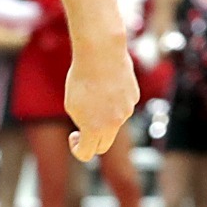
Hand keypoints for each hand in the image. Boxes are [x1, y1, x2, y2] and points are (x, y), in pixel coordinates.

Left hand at [64, 37, 139, 160]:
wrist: (101, 53)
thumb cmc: (80, 78)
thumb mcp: (72, 105)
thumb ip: (82, 124)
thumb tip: (91, 132)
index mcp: (95, 129)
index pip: (86, 153)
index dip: (77, 148)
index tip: (74, 136)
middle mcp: (114, 124)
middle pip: (104, 145)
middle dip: (92, 141)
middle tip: (83, 131)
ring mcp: (127, 111)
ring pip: (114, 122)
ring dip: (103, 115)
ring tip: (94, 91)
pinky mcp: (134, 97)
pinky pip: (122, 105)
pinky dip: (114, 100)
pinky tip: (108, 83)